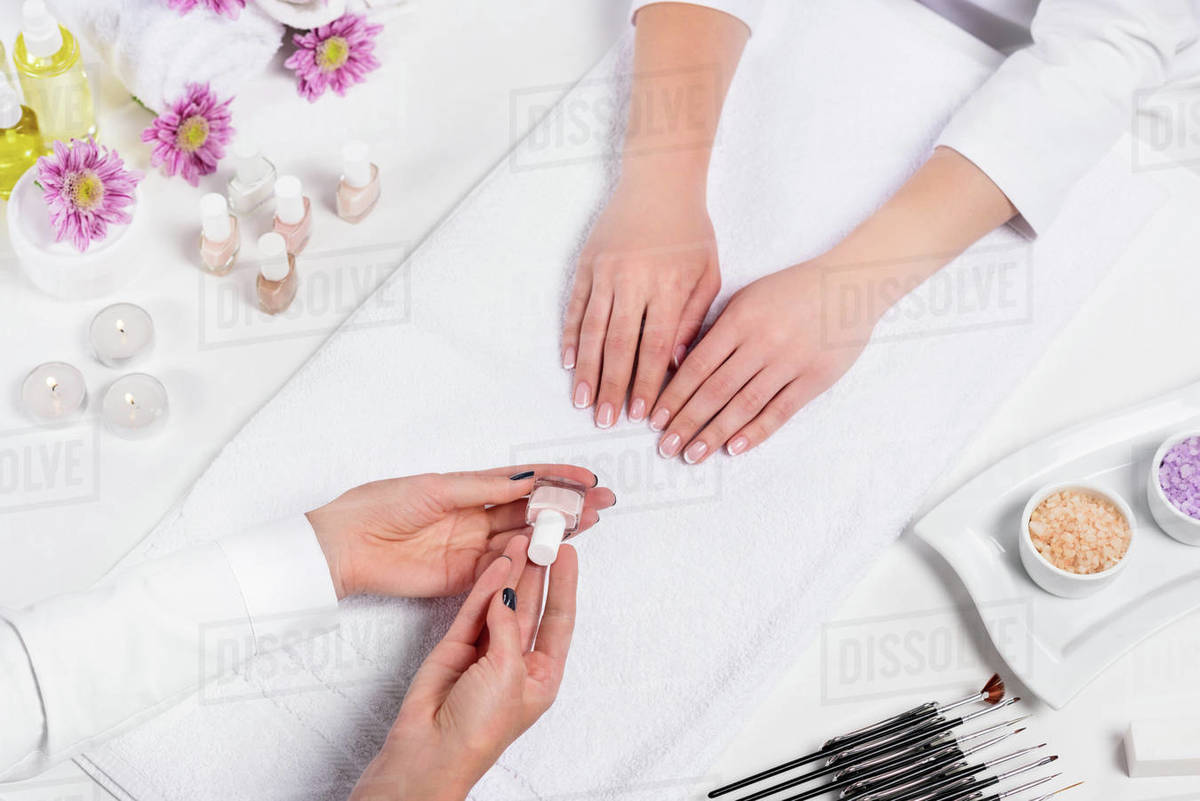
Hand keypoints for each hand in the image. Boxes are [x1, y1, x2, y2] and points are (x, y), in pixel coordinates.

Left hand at [307, 465, 614, 598]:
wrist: (345, 546)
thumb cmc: (380, 507)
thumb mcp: (435, 488)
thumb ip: (483, 487)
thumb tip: (526, 478)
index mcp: (467, 487)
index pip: (521, 480)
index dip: (555, 477)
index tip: (585, 475)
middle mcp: (474, 516)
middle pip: (530, 509)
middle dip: (567, 503)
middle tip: (602, 500)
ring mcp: (472, 547)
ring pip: (523, 538)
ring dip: (556, 530)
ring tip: (590, 520)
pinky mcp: (464, 576)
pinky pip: (503, 566)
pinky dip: (527, 558)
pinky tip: (553, 550)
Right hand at [349, 535, 576, 800]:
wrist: (431, 750)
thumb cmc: (479, 728)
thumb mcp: (509, 674)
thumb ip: (508, 627)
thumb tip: (506, 593)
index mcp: (542, 676)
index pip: (559, 620)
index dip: (564, 586)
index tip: (569, 554)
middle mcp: (516, 661)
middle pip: (531, 606)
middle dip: (537, 572)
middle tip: (543, 536)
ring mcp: (485, 652)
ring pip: (501, 602)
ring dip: (512, 572)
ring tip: (521, 538)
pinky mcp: (456, 645)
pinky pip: (473, 608)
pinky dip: (485, 585)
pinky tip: (497, 561)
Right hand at [562, 174, 720, 427]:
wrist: (659, 180)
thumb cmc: (691, 230)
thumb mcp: (708, 273)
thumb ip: (694, 319)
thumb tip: (676, 363)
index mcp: (668, 287)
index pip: (655, 347)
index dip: (646, 383)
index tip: (641, 413)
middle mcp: (633, 281)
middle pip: (620, 346)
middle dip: (613, 387)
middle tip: (606, 420)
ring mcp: (605, 272)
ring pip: (593, 331)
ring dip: (588, 370)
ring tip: (584, 401)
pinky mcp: (587, 263)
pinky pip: (576, 307)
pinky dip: (571, 336)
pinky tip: (569, 362)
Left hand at [650, 263, 879, 461]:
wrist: (849, 285)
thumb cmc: (790, 291)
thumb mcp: (747, 297)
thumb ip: (716, 329)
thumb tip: (678, 362)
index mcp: (740, 319)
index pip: (698, 364)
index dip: (674, 394)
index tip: (655, 418)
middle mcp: (762, 342)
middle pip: (716, 389)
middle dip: (687, 421)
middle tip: (666, 446)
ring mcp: (790, 362)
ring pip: (744, 405)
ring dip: (715, 433)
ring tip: (693, 454)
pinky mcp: (814, 378)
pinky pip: (780, 411)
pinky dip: (755, 432)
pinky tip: (733, 449)